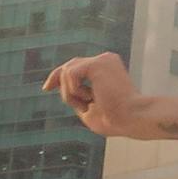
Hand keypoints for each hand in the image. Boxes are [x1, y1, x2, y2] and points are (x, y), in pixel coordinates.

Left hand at [46, 51, 177, 143]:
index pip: (77, 66)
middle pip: (70, 64)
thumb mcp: (89, 108)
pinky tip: (88, 98)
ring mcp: (103, 59)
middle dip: (56, 77)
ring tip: (86, 105)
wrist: (131, 118)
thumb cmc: (115, 119)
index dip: (60, 75)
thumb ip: (77, 97)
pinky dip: (73, 90)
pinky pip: (71, 73)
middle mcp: (105, 60)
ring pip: (68, 71)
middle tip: (46, 88)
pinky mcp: (99, 63)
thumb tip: (60, 90)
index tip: (47, 87)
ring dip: (70, 93)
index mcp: (106, 69)